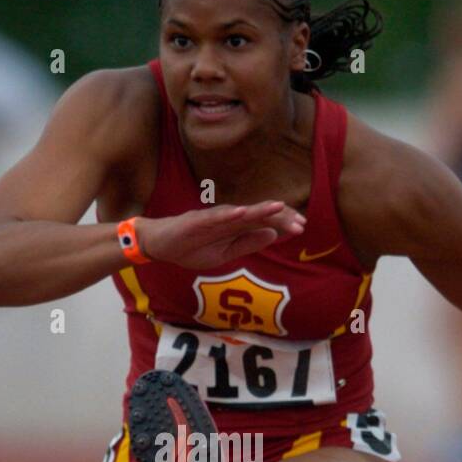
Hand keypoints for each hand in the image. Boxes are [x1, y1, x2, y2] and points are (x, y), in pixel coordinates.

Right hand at [139, 202, 304, 268]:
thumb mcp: (224, 253)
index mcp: (234, 226)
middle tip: (300, 221)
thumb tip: (273, 236)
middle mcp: (227, 218)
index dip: (282, 223)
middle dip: (278, 217)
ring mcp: (211, 218)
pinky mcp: (195, 221)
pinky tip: (241, 212)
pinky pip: (213, 218)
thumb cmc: (191, 248)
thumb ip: (247, 244)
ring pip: (239, 213)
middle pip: (257, 215)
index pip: (263, 221)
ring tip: (277, 207)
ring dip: (258, 210)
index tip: (301, 226)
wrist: (160, 245)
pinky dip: (227, 214)